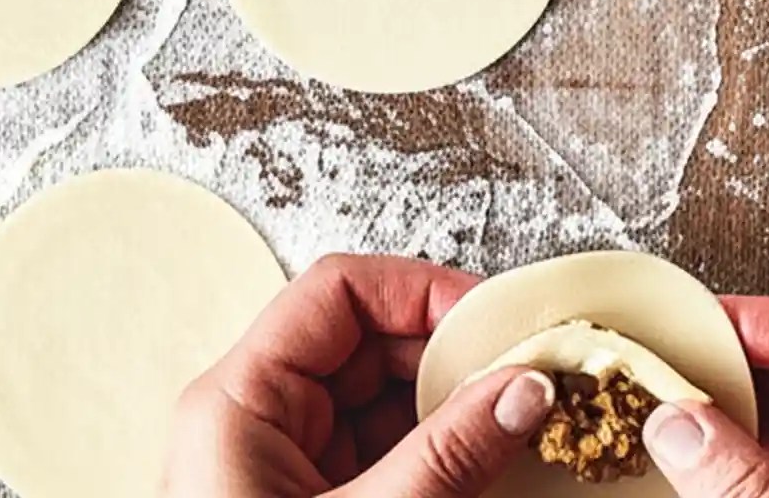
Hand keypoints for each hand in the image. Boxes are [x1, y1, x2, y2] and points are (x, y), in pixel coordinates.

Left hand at [159, 254, 555, 496]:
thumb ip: (449, 453)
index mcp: (241, 400)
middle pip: (367, 339)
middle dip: (452, 352)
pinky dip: (440, 443)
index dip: (422, 290)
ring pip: (384, 393)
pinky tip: (489, 455)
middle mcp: (260, 414)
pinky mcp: (317, 493)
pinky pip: (386, 442)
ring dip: (454, 400)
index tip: (497, 321)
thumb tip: (523, 387)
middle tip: (527, 371)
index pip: (339, 293)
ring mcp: (289, 456)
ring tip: (521, 415)